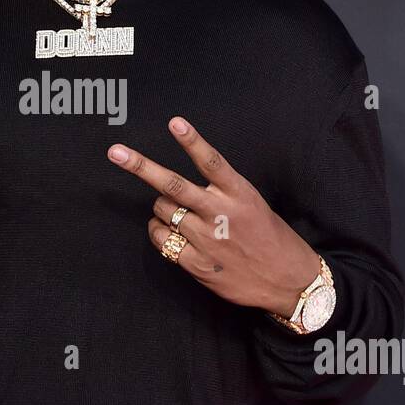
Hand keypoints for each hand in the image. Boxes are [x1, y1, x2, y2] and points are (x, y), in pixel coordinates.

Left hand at [106, 116, 319, 315]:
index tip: (174, 122)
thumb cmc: (269, 238)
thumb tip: (177, 188)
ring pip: (163, 211)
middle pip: (173, 185)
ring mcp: (207, 239)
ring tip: (176, 214)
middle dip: (141, 167)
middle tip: (116, 152)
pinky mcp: (198, 264)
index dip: (191, 140)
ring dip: (161, 208)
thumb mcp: (253, 204)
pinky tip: (170, 234)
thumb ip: (220, 192)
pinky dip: (159, 233)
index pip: (211, 161)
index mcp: (239, 194)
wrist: (289, 282)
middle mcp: (221, 213)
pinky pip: (162, 241)